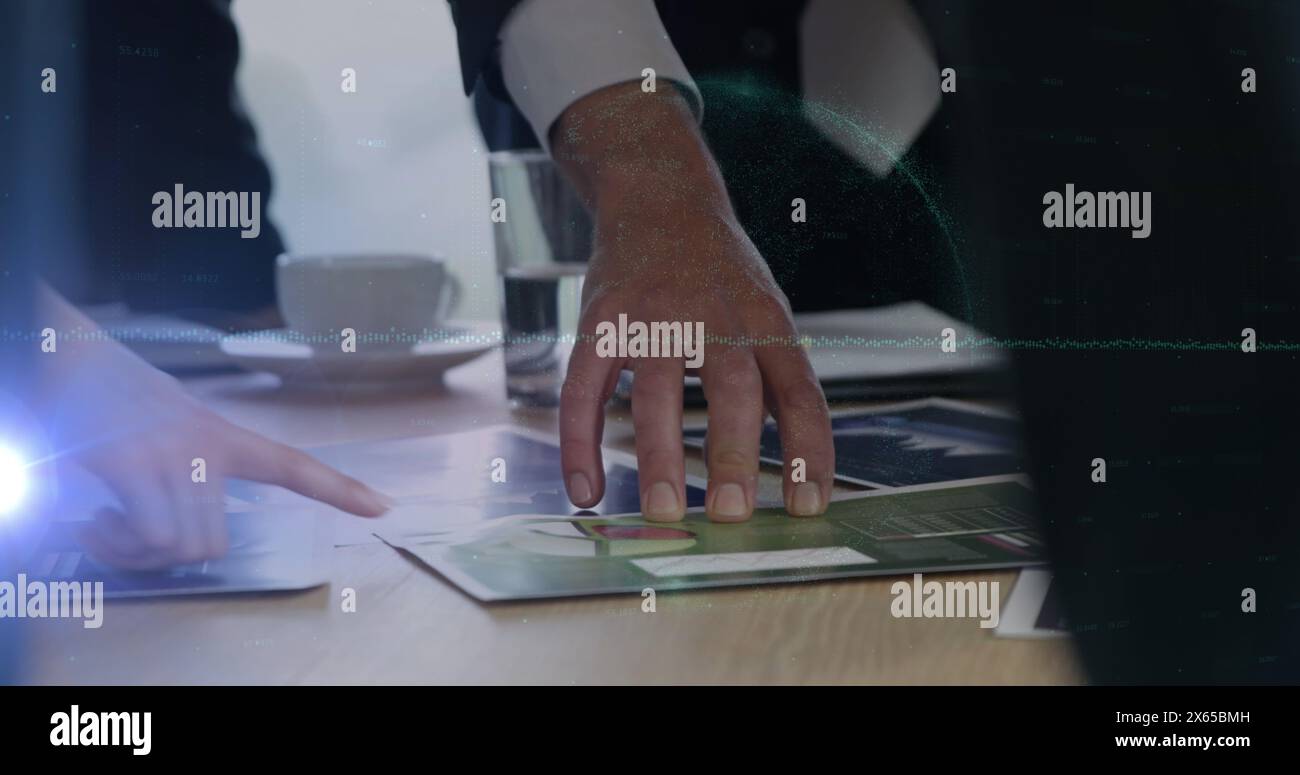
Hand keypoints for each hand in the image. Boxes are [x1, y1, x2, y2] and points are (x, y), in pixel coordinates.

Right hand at [33, 287, 388, 568]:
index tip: (382, 506)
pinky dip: (112, 544)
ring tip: (101, 522)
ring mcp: (173, 454)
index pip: (292, 465)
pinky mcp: (133, 463)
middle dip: (165, 556)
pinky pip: (147, 538)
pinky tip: (88, 519)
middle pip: (213, 544)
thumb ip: (175, 472)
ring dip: (131, 552)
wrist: (59, 351)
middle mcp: (206, 446)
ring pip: (180, 549)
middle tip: (121, 535)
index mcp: (219, 435)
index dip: (339, 489)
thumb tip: (168, 532)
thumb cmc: (102, 392)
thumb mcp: (156, 426)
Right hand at [550, 83, 833, 521]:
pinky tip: (585, 490)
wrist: (659, 197)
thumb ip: (773, 379)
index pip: (798, 391)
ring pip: (656, 393)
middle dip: (734, 455)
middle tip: (733, 515)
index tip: (810, 507)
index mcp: (766, 322)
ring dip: (659, 457)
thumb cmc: (722, 276)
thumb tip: (795, 471)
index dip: (809, 450)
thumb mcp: (765, 311)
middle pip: (731, 389)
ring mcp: (653, 317)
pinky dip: (580, 442)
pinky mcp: (601, 321)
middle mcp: (714, 317)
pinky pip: (584, 390)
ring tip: (665, 513)